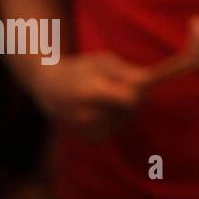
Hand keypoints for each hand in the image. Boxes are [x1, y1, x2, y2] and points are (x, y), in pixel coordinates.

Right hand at [32, 53, 148, 139]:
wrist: (46, 84)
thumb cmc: (80, 67)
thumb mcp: (103, 61)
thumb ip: (127, 72)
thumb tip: (152, 81)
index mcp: (91, 91)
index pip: (130, 97)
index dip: (142, 90)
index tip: (146, 81)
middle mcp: (86, 113)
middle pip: (130, 110)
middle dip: (136, 98)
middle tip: (126, 86)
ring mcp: (84, 128)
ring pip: (124, 120)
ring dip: (126, 109)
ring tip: (111, 96)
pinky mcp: (84, 136)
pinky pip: (114, 130)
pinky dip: (115, 120)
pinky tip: (105, 109)